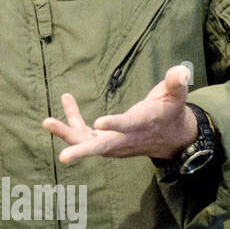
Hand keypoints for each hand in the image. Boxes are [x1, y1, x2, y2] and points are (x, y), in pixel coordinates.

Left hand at [43, 64, 197, 163]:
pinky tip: (67, 98)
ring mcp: (114, 142)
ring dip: (66, 132)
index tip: (98, 123)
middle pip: (102, 147)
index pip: (127, 126)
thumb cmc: (170, 110)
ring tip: (47, 122)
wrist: (171, 138)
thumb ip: (177, 82)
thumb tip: (182, 71)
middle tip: (63, 158)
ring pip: (87, 141)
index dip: (114, 125)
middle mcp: (126, 138)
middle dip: (82, 151)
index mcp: (143, 124)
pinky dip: (72, 118)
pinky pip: (84, 131)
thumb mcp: (177, 95)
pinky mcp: (106, 141)